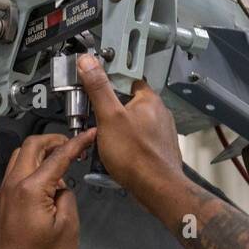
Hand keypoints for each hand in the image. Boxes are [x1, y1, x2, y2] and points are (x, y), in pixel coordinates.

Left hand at [0, 129, 95, 248]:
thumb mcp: (68, 229)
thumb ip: (68, 199)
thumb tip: (64, 189)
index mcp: (30, 189)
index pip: (58, 156)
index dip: (77, 143)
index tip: (88, 135)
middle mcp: (13, 187)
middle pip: (31, 146)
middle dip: (54, 140)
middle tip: (71, 145)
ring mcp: (4, 194)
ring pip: (19, 158)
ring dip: (40, 154)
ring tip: (60, 164)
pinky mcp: (2, 204)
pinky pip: (15, 175)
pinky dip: (31, 169)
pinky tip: (45, 184)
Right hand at [77, 56, 182, 197]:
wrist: (156, 187)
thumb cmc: (135, 154)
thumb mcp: (108, 117)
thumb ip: (98, 88)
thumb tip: (88, 62)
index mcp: (149, 100)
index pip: (128, 81)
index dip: (110, 85)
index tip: (96, 92)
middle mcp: (159, 113)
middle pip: (129, 104)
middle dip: (111, 113)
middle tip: (96, 122)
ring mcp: (161, 133)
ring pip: (133, 124)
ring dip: (118, 131)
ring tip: (104, 142)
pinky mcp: (159, 149)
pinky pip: (138, 141)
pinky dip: (127, 146)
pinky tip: (117, 155)